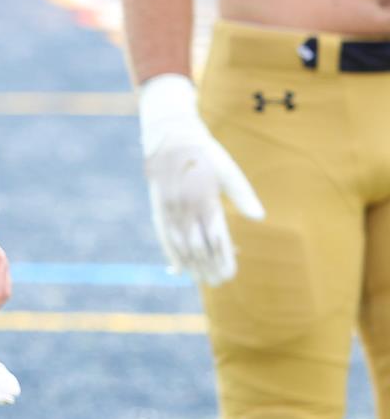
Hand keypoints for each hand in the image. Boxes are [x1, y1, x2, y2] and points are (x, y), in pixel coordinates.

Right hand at [139, 73, 264, 285]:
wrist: (169, 134)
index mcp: (204, 198)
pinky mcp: (158, 207)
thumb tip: (260, 218)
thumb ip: (243, 194)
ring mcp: (169, 208)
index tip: (230, 274)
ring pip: (179, 244)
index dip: (222, 258)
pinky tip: (176, 266)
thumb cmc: (204, 152)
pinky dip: (170, 252)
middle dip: (208, 266)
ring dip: (191, 264)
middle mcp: (185, 207)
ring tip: (201, 280)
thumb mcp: (228, 169)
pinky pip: (163, 234)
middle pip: (197, 246)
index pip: (215, 238)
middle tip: (219, 283)